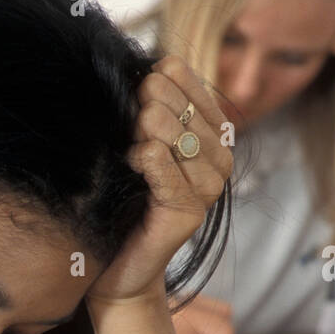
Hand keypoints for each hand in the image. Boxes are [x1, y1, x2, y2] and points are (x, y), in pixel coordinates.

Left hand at [87, 55, 232, 306]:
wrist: (116, 266)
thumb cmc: (121, 202)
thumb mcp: (133, 145)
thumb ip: (147, 109)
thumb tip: (144, 67)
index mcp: (210, 136)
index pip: (192, 86)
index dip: (167, 77)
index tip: (140, 83)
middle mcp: (218, 160)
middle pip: (183, 108)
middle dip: (151, 104)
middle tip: (130, 120)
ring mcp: (208, 188)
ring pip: (177, 134)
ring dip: (146, 133)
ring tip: (129, 146)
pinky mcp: (190, 213)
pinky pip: (166, 169)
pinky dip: (146, 161)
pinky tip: (132, 163)